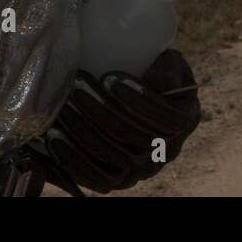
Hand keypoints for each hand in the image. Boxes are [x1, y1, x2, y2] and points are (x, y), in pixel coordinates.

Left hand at [33, 48, 200, 194]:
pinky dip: (75, 160)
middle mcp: (168, 150)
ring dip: (86, 135)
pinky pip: (98, 179)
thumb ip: (168, 66)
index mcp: (186, 119)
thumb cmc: (150, 71)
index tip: (110, 78)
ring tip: (64, 107)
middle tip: (77, 87)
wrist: (135, 94)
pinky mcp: (118, 180)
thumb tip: (158, 81)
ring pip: (117, 162)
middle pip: (138, 141)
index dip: (140, 100)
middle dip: (103, 113)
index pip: (169, 119)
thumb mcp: (168, 61)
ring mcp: (142, 169)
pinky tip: (56, 137)